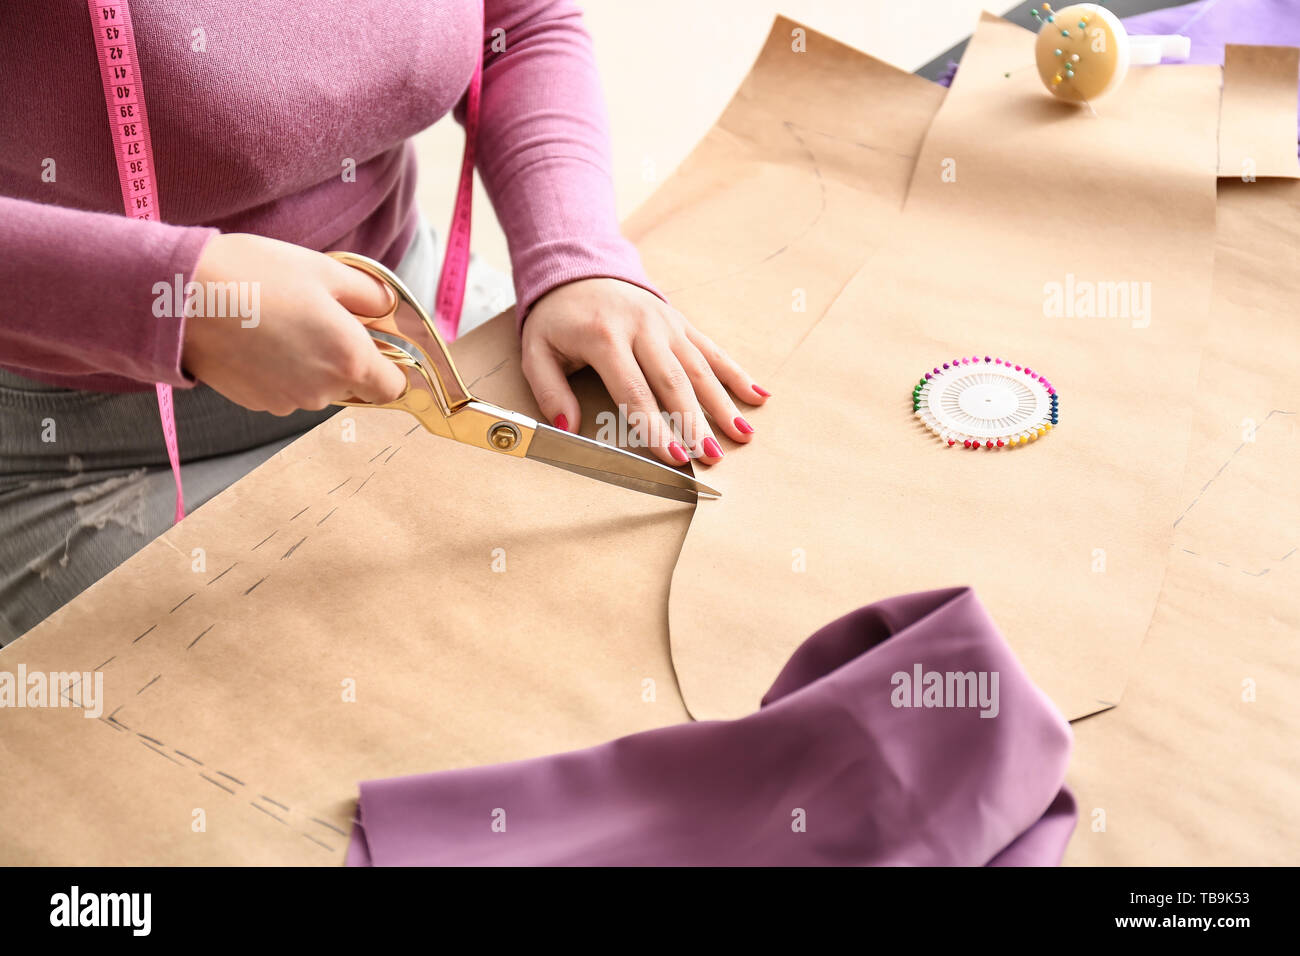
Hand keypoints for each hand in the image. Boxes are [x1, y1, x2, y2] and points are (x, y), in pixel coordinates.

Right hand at [182, 233, 406, 414]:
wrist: (182, 298)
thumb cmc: (256, 276)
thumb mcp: (325, 270)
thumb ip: (369, 294)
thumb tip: (386, 306)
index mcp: (350, 359)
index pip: (392, 387)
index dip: (390, 366)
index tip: (376, 343)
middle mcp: (324, 390)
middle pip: (352, 385)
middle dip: (344, 357)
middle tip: (317, 316)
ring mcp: (288, 401)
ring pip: (316, 387)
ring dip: (309, 363)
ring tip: (280, 322)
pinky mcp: (257, 403)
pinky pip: (284, 389)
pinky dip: (279, 370)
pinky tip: (257, 338)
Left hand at [521, 278, 767, 465]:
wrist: (578, 267)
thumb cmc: (556, 319)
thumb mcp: (536, 351)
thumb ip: (549, 390)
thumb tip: (566, 428)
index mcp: (605, 337)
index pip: (635, 392)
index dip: (656, 428)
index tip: (674, 457)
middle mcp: (642, 328)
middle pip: (675, 383)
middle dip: (696, 422)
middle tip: (712, 458)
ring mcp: (666, 323)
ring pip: (699, 368)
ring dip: (722, 404)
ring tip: (741, 435)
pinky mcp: (680, 322)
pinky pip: (712, 349)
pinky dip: (736, 373)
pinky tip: (758, 396)